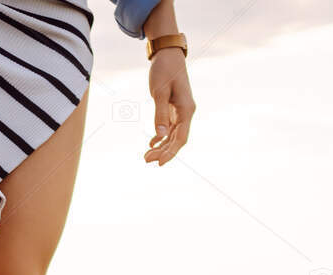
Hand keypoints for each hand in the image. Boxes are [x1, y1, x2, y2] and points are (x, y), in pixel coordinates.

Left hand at [145, 48, 194, 164]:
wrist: (167, 53)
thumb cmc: (164, 69)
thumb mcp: (160, 91)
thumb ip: (160, 114)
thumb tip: (160, 136)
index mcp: (186, 109)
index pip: (181, 138)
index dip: (171, 152)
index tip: (159, 163)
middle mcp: (186, 112)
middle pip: (176, 139)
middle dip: (163, 152)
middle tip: (146, 160)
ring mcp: (180, 111)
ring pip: (172, 135)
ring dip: (161, 146)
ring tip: (146, 156)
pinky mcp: (174, 107)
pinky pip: (169, 127)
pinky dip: (160, 136)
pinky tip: (151, 144)